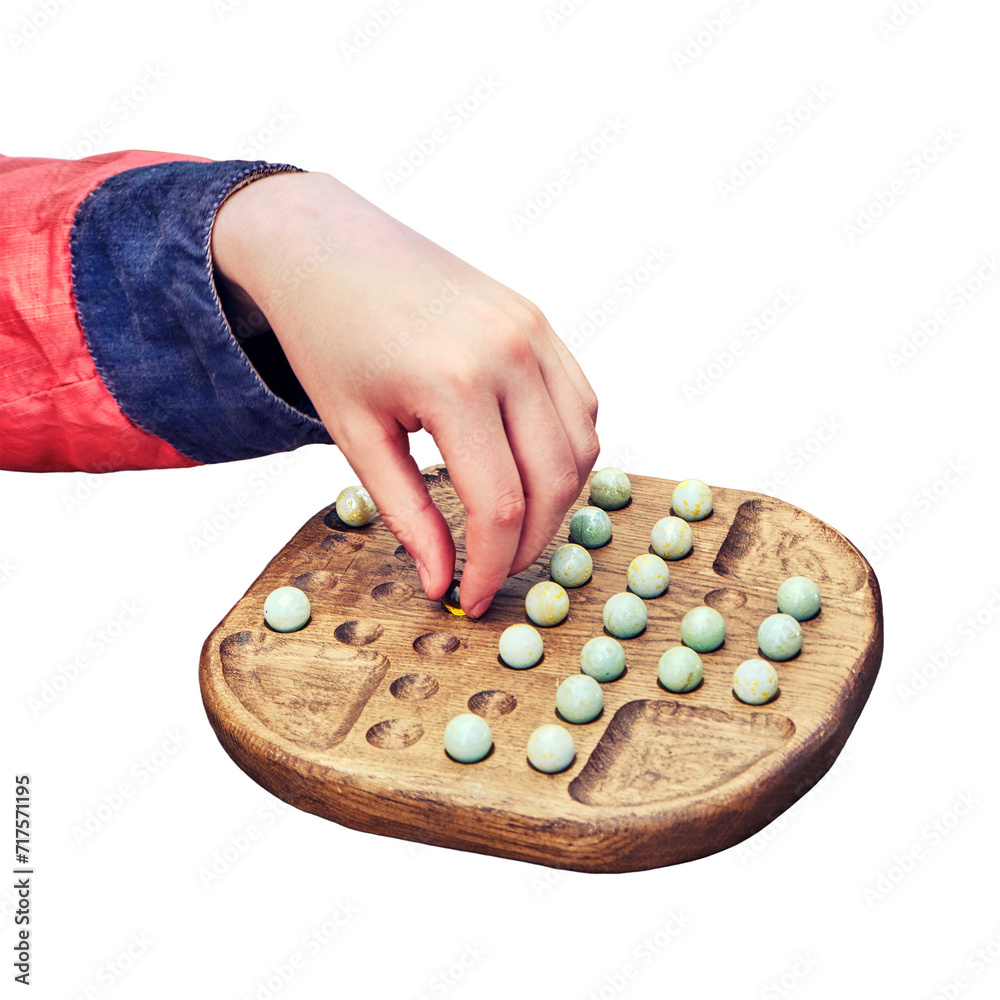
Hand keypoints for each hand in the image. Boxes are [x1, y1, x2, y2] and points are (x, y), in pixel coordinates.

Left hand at [212, 171, 598, 615]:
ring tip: (511, 525)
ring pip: (583, 446)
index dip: (492, 566)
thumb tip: (442, 582)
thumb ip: (407, 514)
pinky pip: (581, 404)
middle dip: (530, 544)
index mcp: (454, 383)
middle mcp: (511, 353)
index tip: (473, 597)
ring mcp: (535, 331)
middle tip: (494, 569)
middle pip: (555, 482)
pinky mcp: (540, 321)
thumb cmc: (329, 339)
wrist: (328, 245)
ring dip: (557, 499)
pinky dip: (568, 449)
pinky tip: (529, 467)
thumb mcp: (356, 435)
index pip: (500, 506)